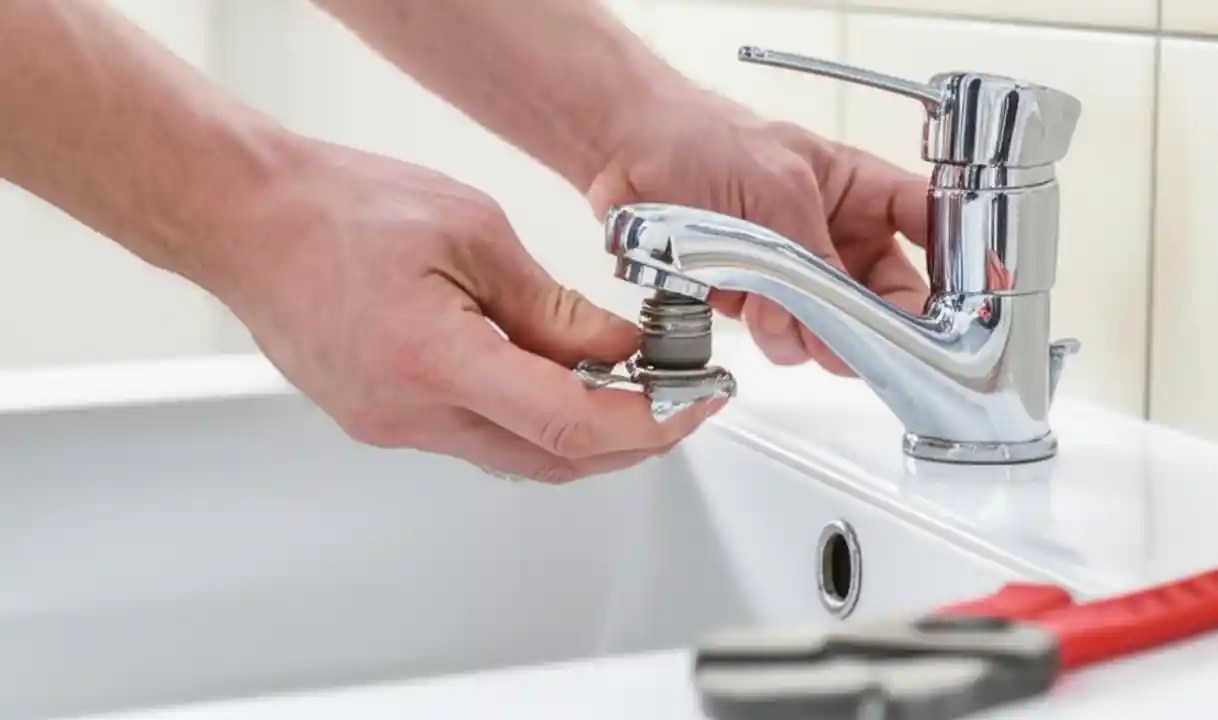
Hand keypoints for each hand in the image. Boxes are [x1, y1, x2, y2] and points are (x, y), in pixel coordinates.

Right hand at [205, 140, 725, 482]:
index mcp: (435, 361)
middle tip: (678, 399)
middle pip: (552, 459)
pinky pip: (477, 440)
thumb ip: (553, 306)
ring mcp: (391, 428)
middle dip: (631, 438)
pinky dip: (531, 421)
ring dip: (582, 433)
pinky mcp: (381, 422)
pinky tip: (556, 382)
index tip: (693, 403)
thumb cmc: (339, 209)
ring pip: (517, 457)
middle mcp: (410, 415)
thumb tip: (616, 348)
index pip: (570, 424)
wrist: (246, 222)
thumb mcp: (473, 233)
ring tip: (627, 385)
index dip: (649, 423)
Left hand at [587, 91, 929, 375]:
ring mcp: (798, 272)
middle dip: (873, 324)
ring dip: (813, 332)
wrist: (626, 155)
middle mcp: (838, 235)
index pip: (932, 228)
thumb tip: (845, 319)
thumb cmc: (701, 140)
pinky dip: (776, 336)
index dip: (956, 269)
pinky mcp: (758, 299)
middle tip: (860, 340)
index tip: (961, 309)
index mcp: (859, 190)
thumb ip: (817, 259)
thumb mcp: (777, 192)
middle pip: (889, 298)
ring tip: (779, 307)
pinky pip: (789, 338)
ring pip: (836, 329)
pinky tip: (751, 309)